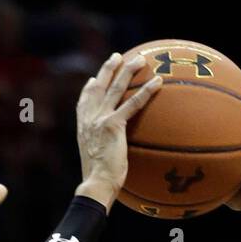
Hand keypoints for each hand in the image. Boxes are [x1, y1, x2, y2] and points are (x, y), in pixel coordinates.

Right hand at [75, 52, 161, 209]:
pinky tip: (157, 82)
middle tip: (117, 56)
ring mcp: (100, 120)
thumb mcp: (95, 162)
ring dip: (128, 70)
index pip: (84, 101)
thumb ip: (100, 151)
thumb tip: (108, 155)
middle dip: (108, 69)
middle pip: (99, 87)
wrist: (95, 185)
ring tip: (140, 59)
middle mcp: (89, 119)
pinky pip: (133, 104)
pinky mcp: (113, 125)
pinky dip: (146, 91)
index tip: (95, 78)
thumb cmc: (97, 181)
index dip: (90, 87)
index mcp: (83, 128)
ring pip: (116, 88)